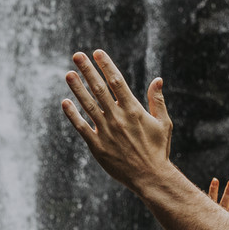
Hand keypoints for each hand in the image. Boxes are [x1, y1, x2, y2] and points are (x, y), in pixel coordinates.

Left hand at [61, 50, 172, 191]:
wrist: (150, 177)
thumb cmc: (158, 150)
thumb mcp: (163, 123)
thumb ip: (158, 100)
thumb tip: (158, 79)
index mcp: (133, 110)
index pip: (117, 81)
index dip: (106, 65)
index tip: (97, 52)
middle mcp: (118, 117)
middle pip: (99, 89)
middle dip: (87, 70)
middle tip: (77, 55)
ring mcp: (106, 131)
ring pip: (88, 105)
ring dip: (77, 88)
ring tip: (68, 74)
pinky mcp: (97, 146)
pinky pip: (82, 127)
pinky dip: (73, 115)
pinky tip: (65, 103)